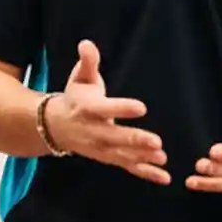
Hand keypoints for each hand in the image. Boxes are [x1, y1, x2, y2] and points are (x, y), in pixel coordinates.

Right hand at [43, 40, 169, 185]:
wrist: (57, 126)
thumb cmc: (76, 97)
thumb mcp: (79, 77)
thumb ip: (87, 61)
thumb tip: (86, 43)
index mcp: (88, 108)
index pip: (105, 109)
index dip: (122, 108)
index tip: (142, 107)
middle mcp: (93, 130)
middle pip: (115, 137)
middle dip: (135, 140)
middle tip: (156, 141)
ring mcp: (101, 147)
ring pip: (122, 155)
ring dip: (142, 157)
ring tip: (162, 157)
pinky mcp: (109, 157)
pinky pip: (128, 167)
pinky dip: (146, 173)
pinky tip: (164, 177)